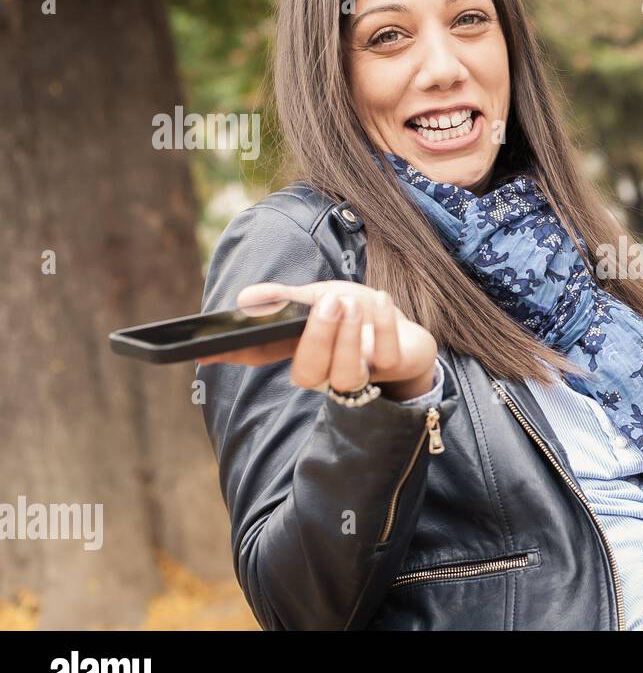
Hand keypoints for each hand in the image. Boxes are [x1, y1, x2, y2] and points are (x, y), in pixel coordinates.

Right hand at [194, 281, 438, 401]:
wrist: (406, 336)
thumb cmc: (356, 317)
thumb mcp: (319, 298)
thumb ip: (286, 301)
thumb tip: (245, 299)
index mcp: (300, 351)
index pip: (262, 357)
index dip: (235, 355)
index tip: (205, 352)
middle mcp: (326, 370)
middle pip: (308, 374)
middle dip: (316, 338)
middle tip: (327, 302)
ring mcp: (360, 374)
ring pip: (346, 374)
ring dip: (347, 335)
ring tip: (351, 302)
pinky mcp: (392, 368)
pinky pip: (385, 356)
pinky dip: (383, 324)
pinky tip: (380, 300)